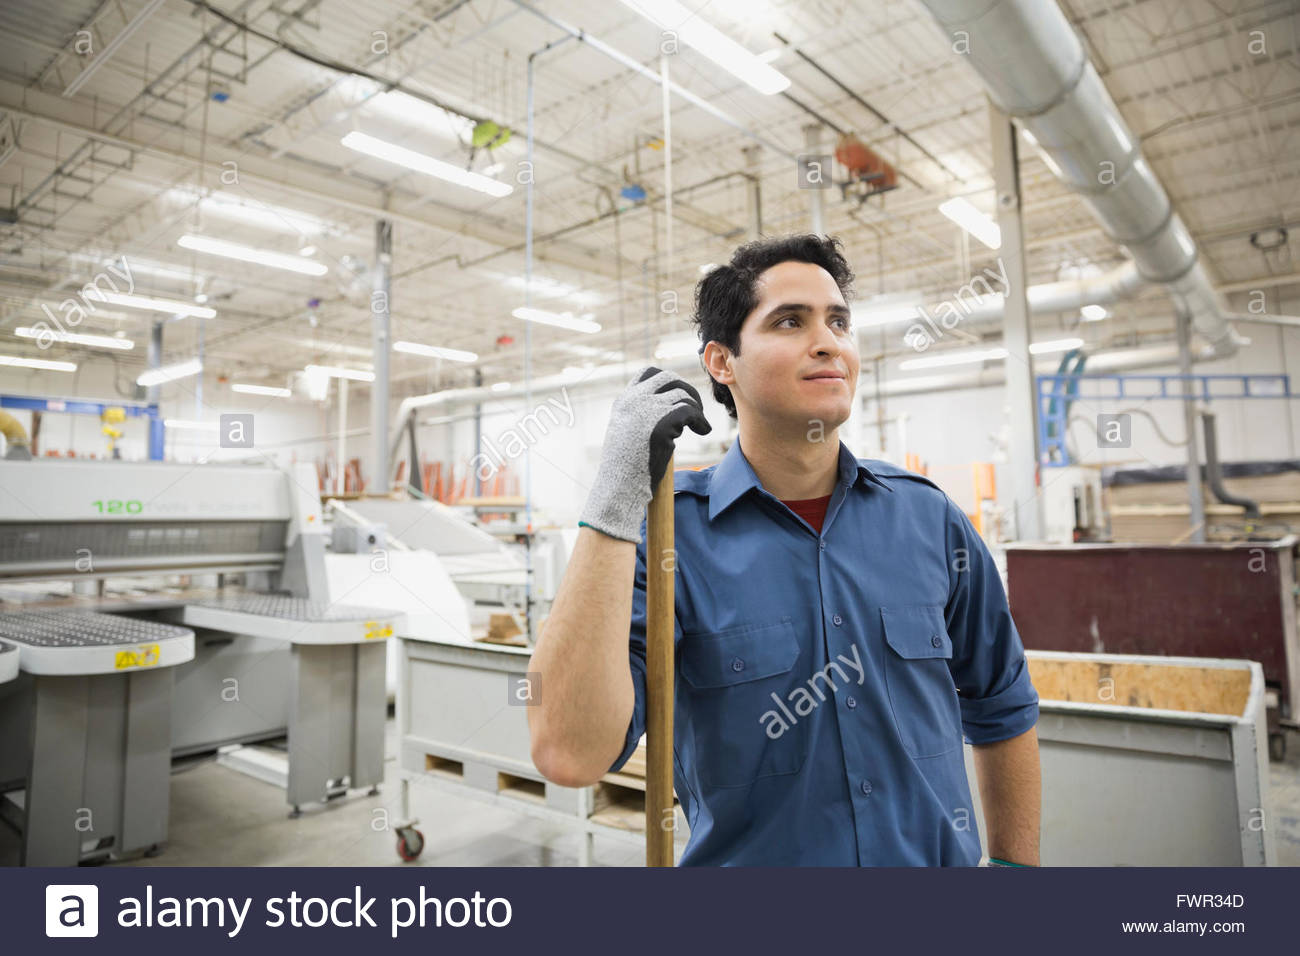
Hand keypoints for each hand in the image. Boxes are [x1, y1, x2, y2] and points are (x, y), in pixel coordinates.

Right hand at [579, 366, 711, 541]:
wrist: (620, 486)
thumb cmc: (626, 468)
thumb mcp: (627, 433)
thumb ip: (641, 416)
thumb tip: (670, 411)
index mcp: (624, 402)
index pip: (648, 373)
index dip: (669, 381)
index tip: (680, 397)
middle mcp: (634, 400)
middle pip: (668, 377)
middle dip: (687, 390)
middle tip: (695, 409)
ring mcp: (647, 410)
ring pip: (683, 394)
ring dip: (696, 409)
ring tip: (699, 425)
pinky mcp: (661, 424)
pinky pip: (690, 411)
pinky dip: (701, 420)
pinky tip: (703, 430)